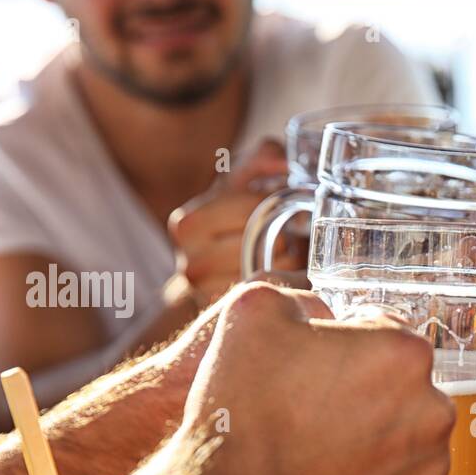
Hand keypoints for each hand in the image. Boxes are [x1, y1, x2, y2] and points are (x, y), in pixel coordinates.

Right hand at [167, 139, 295, 308]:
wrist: (208, 272)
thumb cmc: (226, 221)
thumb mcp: (237, 183)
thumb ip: (261, 159)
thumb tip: (283, 161)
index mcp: (186, 224)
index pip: (250, 207)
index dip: (273, 203)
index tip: (278, 206)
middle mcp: (190, 263)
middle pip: (261, 240)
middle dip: (282, 233)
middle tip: (284, 233)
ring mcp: (209, 297)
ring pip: (270, 269)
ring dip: (288, 259)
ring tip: (281, 254)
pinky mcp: (227, 315)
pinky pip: (269, 292)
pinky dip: (283, 281)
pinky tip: (276, 273)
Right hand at [175, 282, 455, 474]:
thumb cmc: (239, 412)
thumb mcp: (252, 312)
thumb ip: (301, 297)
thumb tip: (321, 313)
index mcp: (405, 353)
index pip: (387, 329)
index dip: (347, 342)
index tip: (318, 364)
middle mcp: (434, 410)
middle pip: (406, 384)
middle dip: (368, 388)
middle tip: (315, 408)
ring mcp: (431, 467)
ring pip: (411, 435)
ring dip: (378, 435)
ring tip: (323, 448)